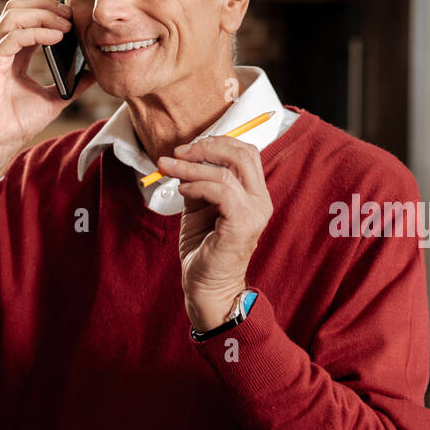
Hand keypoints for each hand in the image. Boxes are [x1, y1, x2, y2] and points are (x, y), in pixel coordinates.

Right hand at [0, 0, 96, 178]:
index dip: (46, 5)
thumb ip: (72, 84)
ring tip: (67, 24)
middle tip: (71, 13)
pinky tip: (56, 36)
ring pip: (13, 16)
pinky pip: (12, 37)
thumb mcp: (54, 99)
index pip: (27, 18)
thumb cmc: (17, 123)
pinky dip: (36, 32)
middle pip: (17, 8)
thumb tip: (94, 73)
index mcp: (11, 53)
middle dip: (46, 5)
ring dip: (43, 15)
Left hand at [158, 137, 272, 331]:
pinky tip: (182, 191)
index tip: (187, 148)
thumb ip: (199, 181)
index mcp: (254, 194)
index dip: (216, 142)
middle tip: (178, 152)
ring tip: (169, 169)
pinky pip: (221, 191)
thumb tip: (183, 156)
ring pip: (227, 172)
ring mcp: (254, 213)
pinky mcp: (241, 225)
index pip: (245, 152)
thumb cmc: (204, 248)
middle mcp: (260, 201)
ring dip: (192, 166)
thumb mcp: (199, 206)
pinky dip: (197, 185)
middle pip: (242, 154)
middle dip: (206, 147)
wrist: (207, 287)